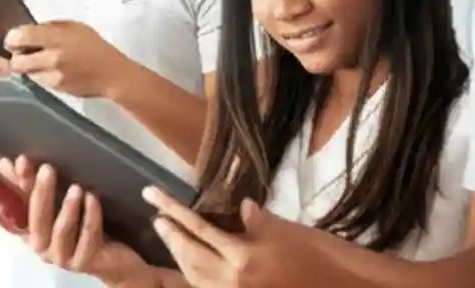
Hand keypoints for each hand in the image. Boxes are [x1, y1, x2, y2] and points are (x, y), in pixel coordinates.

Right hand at [1, 158, 154, 284]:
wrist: (114, 257)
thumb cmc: (82, 227)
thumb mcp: (58, 202)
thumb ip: (33, 184)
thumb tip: (7, 162)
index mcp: (33, 230)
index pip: (23, 203)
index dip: (22, 182)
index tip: (23, 160)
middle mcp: (43, 247)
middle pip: (39, 219)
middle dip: (42, 193)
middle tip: (47, 169)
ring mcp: (63, 257)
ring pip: (62, 231)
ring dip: (68, 208)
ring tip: (77, 188)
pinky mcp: (85, 262)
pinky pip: (87, 238)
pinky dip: (90, 217)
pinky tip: (93, 199)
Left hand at [6, 21, 128, 97]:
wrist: (111, 74)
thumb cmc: (94, 46)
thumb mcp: (74, 27)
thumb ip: (50, 27)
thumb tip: (29, 30)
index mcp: (56, 36)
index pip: (19, 37)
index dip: (12, 38)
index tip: (14, 38)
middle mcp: (52, 57)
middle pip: (16, 60)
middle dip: (16, 56)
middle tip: (22, 52)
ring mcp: (53, 75)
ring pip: (24, 73)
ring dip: (27, 67)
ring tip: (39, 61)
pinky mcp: (55, 88)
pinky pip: (37, 81)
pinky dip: (39, 75)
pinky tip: (50, 70)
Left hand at [143, 187, 331, 287]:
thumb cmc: (323, 257)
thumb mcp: (290, 232)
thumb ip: (258, 221)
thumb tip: (239, 208)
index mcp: (244, 259)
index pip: (199, 229)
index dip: (172, 210)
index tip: (151, 195)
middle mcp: (234, 283)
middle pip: (190, 258)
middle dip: (171, 237)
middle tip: (157, 217)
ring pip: (196, 279)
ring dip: (180, 258)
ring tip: (170, 237)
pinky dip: (197, 277)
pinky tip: (193, 266)